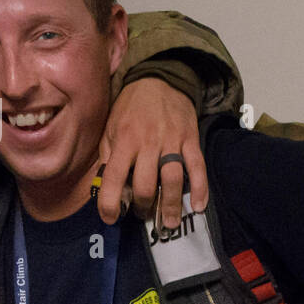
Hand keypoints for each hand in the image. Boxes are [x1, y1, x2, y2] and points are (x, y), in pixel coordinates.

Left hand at [99, 78, 208, 228]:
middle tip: (141, 215)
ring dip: (170, 206)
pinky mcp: (190, 139)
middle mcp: (148, 143)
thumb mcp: (110, 127)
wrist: (159, 79)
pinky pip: (198, 167)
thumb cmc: (129, 108)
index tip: (110, 218)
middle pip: (146, 184)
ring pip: (172, 179)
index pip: (114, 177)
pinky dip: (200, 188)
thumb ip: (108, 156)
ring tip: (167, 224)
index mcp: (124, 140)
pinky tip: (198, 206)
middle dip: (143, 207)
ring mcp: (172, 141)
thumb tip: (103, 187)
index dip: (110, 203)